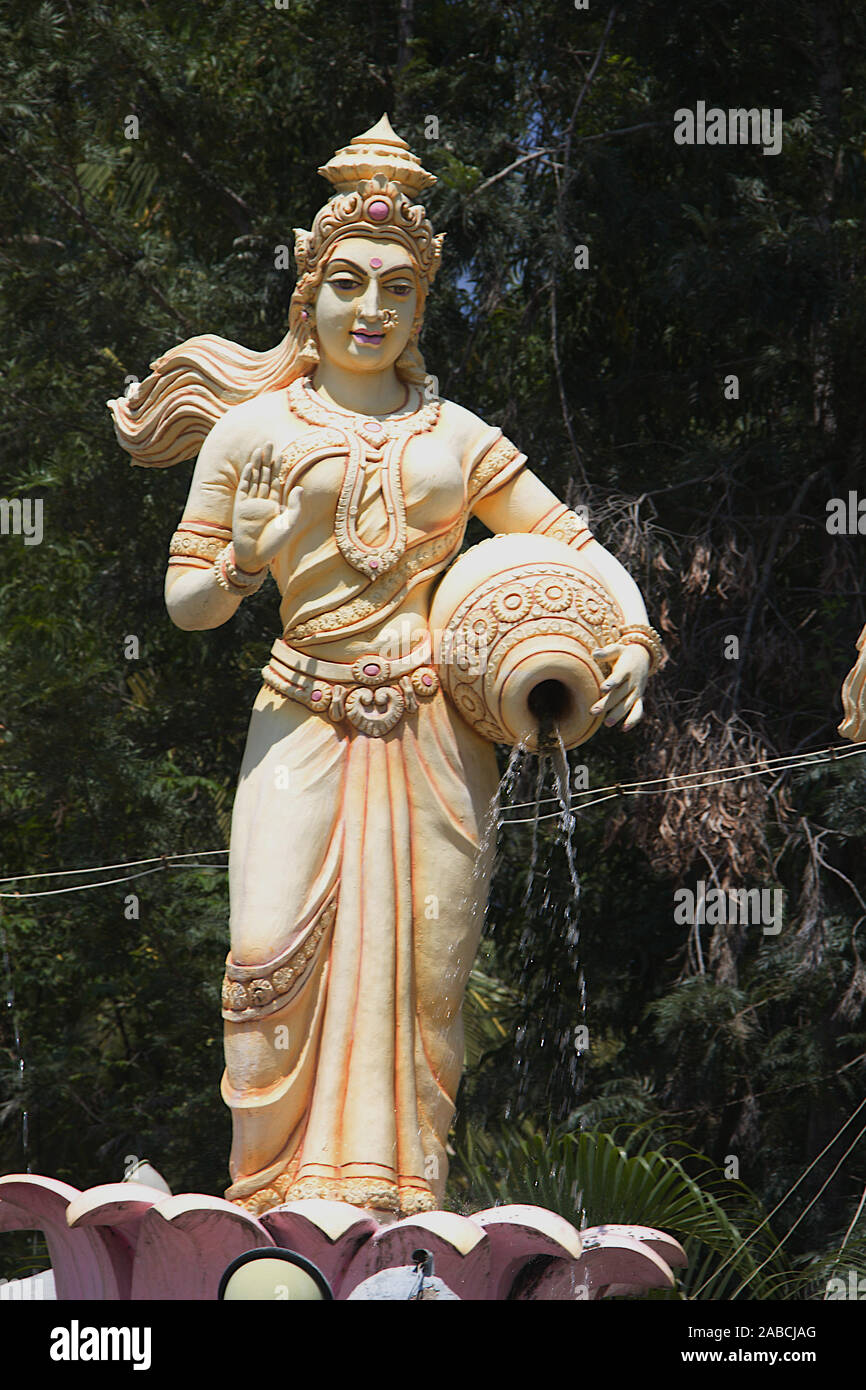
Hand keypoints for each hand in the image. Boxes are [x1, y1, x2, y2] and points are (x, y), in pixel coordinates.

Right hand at [232, 444, 302, 571]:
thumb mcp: (289, 524)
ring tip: (260, 449)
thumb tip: (298, 487)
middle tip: (269, 443)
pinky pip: (244, 487)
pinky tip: (252, 464)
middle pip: (265, 475)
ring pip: (255, 478)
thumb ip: (294, 505)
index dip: (278, 467)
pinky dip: (248, 475)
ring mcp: (251, 503)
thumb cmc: (273, 544)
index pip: (277, 481)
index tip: (281, 453)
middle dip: (268, 460)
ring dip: (257, 463)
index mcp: (275, 505)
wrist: (254, 556)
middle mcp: (263, 501)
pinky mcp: (240, 506)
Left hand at [590, 642, 649, 731]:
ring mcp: (637, 691)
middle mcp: (633, 681)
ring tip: (607, 723)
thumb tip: (594, 653)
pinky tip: (624, 729)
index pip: (619, 677)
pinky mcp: (639, 698)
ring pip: (628, 704)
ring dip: (618, 714)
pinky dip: (633, 720)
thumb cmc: (623, 654)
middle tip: (593, 712)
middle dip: (607, 704)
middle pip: (620, 694)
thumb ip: (606, 652)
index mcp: (627, 668)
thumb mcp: (616, 649)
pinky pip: (638, 710)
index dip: (612, 683)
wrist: (643, 657)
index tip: (603, 689)